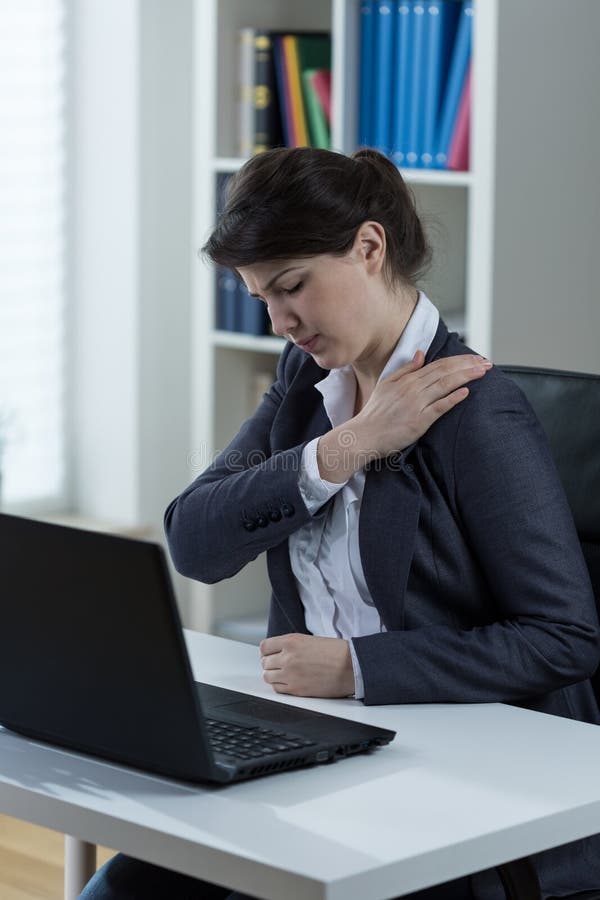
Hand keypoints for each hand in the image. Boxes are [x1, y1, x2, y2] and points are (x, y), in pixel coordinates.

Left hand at [259, 633, 354, 697]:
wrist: (350, 666)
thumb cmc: (336, 652)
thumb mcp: (310, 640)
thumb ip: (292, 646)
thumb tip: (279, 653)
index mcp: (291, 641)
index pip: (264, 647)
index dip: (266, 652)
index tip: (269, 655)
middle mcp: (287, 657)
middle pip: (265, 662)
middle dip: (270, 664)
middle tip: (278, 665)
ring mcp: (290, 674)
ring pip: (267, 676)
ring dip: (273, 675)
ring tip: (283, 674)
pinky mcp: (296, 689)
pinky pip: (277, 688)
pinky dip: (280, 686)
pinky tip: (288, 682)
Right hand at [317, 351, 491, 480]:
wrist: (364, 435)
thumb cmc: (375, 413)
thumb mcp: (387, 384)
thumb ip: (406, 369)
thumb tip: (421, 354)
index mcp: (407, 380)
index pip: (438, 364)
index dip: (459, 360)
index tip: (475, 358)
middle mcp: (412, 389)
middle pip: (445, 371)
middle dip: (468, 365)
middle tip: (487, 363)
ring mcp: (416, 405)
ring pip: (445, 385)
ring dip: (466, 377)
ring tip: (482, 372)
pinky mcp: (418, 421)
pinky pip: (438, 407)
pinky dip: (452, 398)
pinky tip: (466, 392)